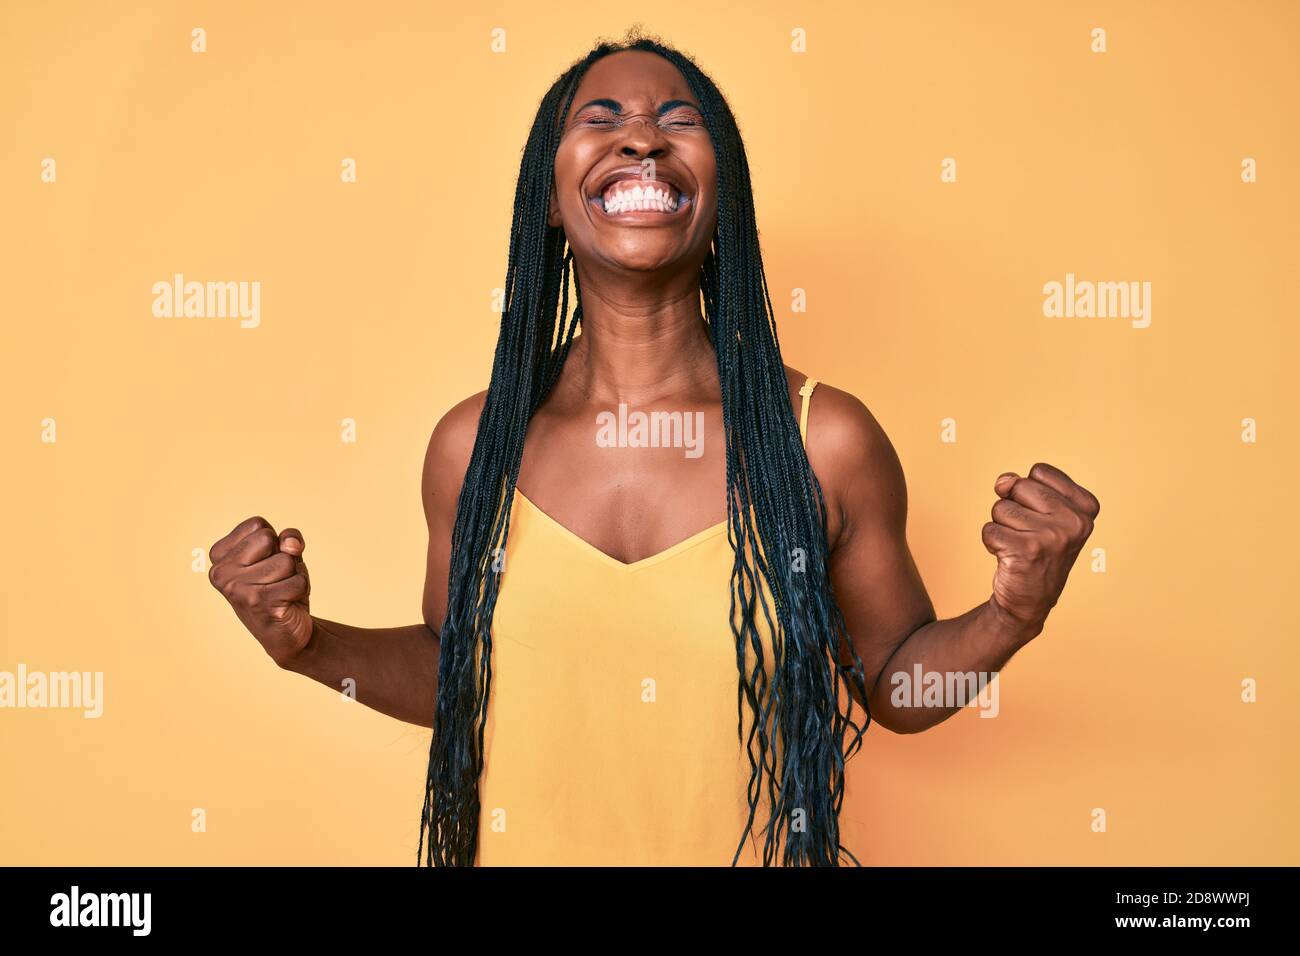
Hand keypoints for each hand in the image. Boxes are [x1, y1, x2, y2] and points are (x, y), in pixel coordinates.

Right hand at [208, 517, 312, 666]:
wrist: (285, 633)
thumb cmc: (281, 587)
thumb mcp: (284, 554)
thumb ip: (289, 538)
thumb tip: (291, 545)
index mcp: (219, 556)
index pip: (257, 524)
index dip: (273, 541)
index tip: (266, 563)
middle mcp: (221, 573)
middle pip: (269, 539)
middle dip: (283, 556)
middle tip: (276, 579)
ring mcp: (238, 589)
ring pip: (286, 560)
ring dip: (294, 575)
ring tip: (282, 591)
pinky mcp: (260, 604)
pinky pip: (298, 580)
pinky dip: (302, 589)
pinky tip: (288, 603)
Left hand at [981, 462, 1099, 637]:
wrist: (1030, 601)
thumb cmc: (1036, 549)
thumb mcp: (1040, 511)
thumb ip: (1023, 485)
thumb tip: (1004, 482)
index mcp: (1086, 507)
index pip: (1039, 471)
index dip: (1028, 492)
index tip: (1041, 517)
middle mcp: (1075, 521)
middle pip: (1018, 486)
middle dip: (1013, 508)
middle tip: (1027, 534)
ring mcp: (1052, 537)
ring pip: (1001, 508)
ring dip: (1002, 527)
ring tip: (1020, 546)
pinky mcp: (1026, 551)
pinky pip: (989, 529)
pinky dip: (991, 542)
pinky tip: (1010, 558)